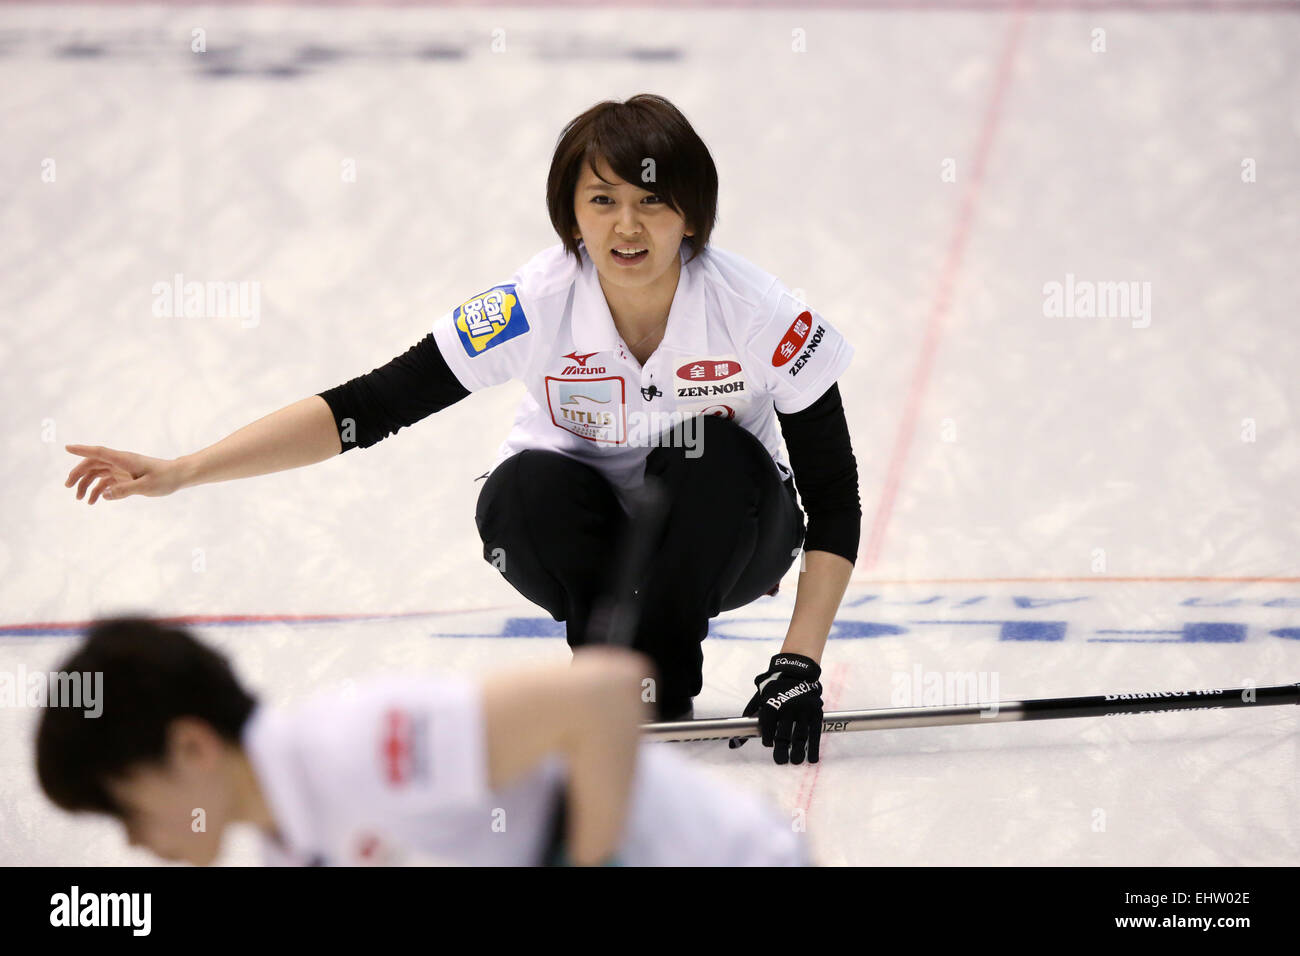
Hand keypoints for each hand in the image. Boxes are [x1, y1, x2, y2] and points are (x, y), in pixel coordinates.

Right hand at [64, 445, 184, 503]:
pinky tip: (95, 501)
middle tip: (68, 487)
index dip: (82, 450)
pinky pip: (107, 482)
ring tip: (81, 499)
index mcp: (124, 460)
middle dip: (78, 474)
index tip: (66, 448)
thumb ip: (124, 490)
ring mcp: (122, 469)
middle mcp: (120, 462)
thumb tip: (103, 495)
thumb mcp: (146, 486)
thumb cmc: (165, 478)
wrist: (178, 476)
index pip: (99, 452)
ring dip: (87, 485)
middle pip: (93, 464)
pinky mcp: (126, 477)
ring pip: (98, 473)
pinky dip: (99, 490)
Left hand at [729, 653, 822, 764]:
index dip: (768, 739)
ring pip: (800, 735)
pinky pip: (815, 732)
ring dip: (798, 750)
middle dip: (781, 749)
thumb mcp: (760, 695)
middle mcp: (787, 708)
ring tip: (795, 761)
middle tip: (780, 760)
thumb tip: (737, 735)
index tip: (769, 745)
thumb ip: (750, 713)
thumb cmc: (775, 685)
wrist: (797, 670)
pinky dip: (814, 747)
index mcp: (771, 704)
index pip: (768, 727)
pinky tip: (812, 758)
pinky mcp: (815, 712)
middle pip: (783, 734)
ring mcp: (802, 710)